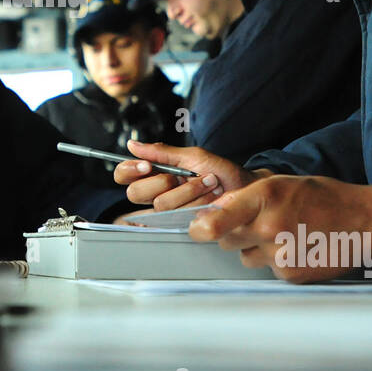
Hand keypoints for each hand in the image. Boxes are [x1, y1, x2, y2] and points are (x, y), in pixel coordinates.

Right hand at [113, 140, 268, 210]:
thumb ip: (162, 152)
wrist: (246, 189)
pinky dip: (196, 203)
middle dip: (161, 181)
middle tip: (181, 175)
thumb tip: (133, 145)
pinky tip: (207, 198)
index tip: (147, 165)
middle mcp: (158, 192)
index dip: (129, 170)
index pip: (125, 174)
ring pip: (160, 204)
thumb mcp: (193, 156)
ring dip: (188, 190)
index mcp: (156, 173)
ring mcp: (170, 211)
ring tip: (206, 183)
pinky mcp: (183, 224)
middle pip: (135, 193)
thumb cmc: (222, 172)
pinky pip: (177, 216)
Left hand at [189, 175, 371, 280]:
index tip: (197, 229)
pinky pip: (267, 270)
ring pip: (245, 257)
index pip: (215, 223)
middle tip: (258, 225)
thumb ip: (246, 197)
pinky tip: (298, 248)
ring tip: (284, 236)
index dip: (199, 228)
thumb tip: (214, 211)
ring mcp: (279, 254)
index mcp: (264, 197)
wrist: (364, 223)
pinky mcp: (290, 274)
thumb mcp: (282, 183)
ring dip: (255, 249)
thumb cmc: (324, 198)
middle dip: (233, 233)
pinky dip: (276, 261)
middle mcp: (268, 227)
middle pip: (225, 240)